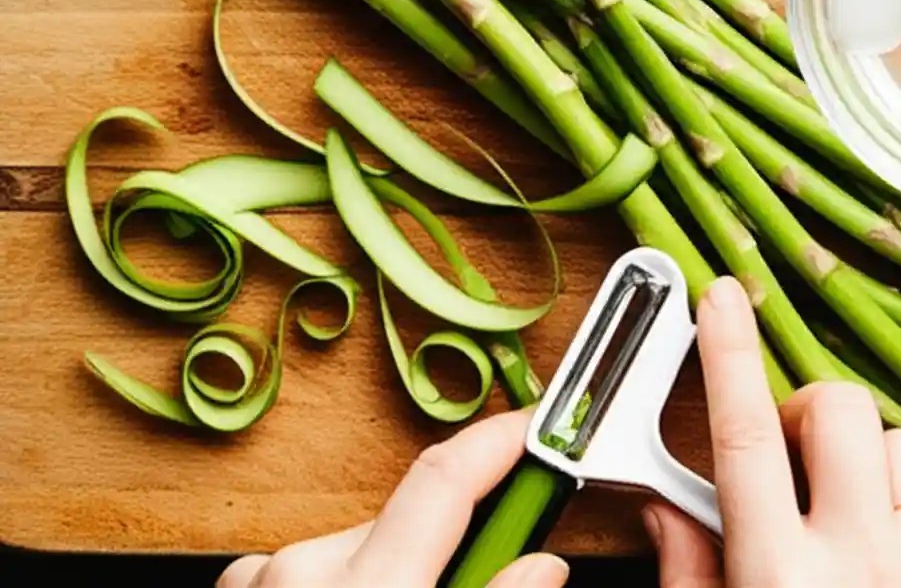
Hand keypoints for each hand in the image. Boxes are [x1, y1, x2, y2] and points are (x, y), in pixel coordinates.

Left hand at [216, 408, 567, 587]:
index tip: (542, 425)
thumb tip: (542, 564)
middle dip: (452, 538)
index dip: (502, 439)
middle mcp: (301, 568)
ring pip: (362, 545)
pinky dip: (345, 580)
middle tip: (483, 574)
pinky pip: (313, 566)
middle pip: (410, 517)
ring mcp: (260, 577)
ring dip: (397, 566)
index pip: (446, 478)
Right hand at [643, 277, 900, 586]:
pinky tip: (886, 562)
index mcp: (782, 577)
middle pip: (841, 410)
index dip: (729, 355)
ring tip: (845, 515)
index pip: (745, 437)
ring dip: (867, 462)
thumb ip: (691, 574)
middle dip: (811, 409)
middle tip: (792, 452)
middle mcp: (862, 561)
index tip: (724, 296)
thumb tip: (665, 514)